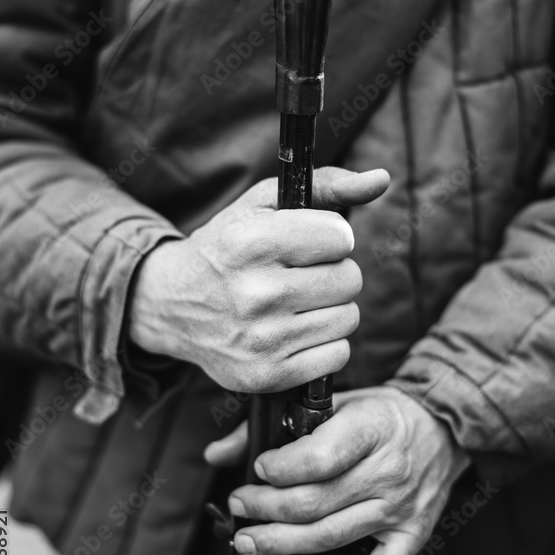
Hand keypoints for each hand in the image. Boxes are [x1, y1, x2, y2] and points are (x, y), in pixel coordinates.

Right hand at [129, 167, 388, 392]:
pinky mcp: (266, 376)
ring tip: (298, 302)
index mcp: (250, 242)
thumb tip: (382, 178)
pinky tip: (295, 331)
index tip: (309, 241)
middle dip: (335, 271)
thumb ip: (327, 185)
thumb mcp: (264, 204)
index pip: (341, 238)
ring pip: (348, 318)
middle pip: (349, 279)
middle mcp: (254, 293)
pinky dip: (325, 343)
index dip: (330, 236)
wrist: (173, 304)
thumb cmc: (229, 246)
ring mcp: (260, 340)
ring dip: (332, 308)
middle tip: (304, 273)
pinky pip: (338, 356)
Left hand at [204, 386, 469, 554]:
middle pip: (316, 502)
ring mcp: (401, 510)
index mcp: (371, 428)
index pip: (319, 457)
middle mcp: (388, 472)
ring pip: (333, 536)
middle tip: (239, 506)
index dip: (280, 468)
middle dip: (266, 508)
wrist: (441, 429)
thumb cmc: (380, 415)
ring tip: (248, 542)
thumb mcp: (335, 402)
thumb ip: (276, 426)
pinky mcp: (411, 538)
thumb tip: (216, 453)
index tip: (258, 468)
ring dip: (283, 545)